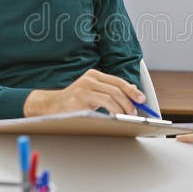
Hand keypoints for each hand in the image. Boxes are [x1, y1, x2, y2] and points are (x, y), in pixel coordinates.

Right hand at [23, 69, 144, 116]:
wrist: (51, 106)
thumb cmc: (74, 102)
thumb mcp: (93, 94)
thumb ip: (109, 91)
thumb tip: (132, 93)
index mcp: (94, 75)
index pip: (118, 81)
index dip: (132, 90)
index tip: (142, 99)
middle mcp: (90, 78)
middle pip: (117, 88)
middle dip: (129, 101)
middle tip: (135, 111)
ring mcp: (84, 86)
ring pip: (112, 95)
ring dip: (123, 107)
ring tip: (127, 116)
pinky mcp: (80, 97)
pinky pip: (103, 102)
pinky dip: (113, 110)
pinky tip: (116, 116)